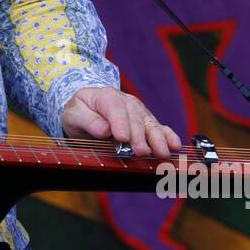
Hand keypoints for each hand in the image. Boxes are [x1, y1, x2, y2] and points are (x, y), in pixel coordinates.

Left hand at [60, 86, 181, 158]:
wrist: (87, 107)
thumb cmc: (80, 111)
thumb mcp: (74, 114)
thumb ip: (88, 120)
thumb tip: (104, 130)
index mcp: (106, 97)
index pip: (114, 108)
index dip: (119, 123)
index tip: (122, 138)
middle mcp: (126, 102)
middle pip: (134, 118)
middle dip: (139, 136)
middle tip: (141, 152)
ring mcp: (138, 111)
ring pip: (150, 124)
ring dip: (157, 139)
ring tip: (162, 152)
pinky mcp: (146, 121)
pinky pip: (159, 127)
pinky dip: (168, 136)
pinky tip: (175, 145)